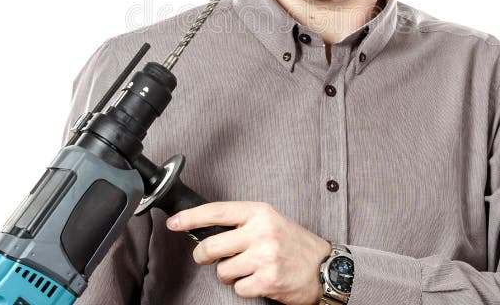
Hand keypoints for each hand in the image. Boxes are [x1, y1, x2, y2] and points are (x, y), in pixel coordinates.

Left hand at [166, 201, 330, 303]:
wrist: (324, 267)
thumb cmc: (295, 243)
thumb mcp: (270, 221)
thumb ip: (243, 223)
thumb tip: (207, 229)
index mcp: (259, 212)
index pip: (216, 211)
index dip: (191, 217)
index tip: (174, 222)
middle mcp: (261, 232)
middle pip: (211, 246)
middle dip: (203, 255)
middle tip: (208, 257)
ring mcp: (264, 257)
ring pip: (223, 271)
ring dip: (230, 274)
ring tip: (247, 269)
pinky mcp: (267, 280)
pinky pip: (238, 288)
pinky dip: (245, 288)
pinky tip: (259, 281)